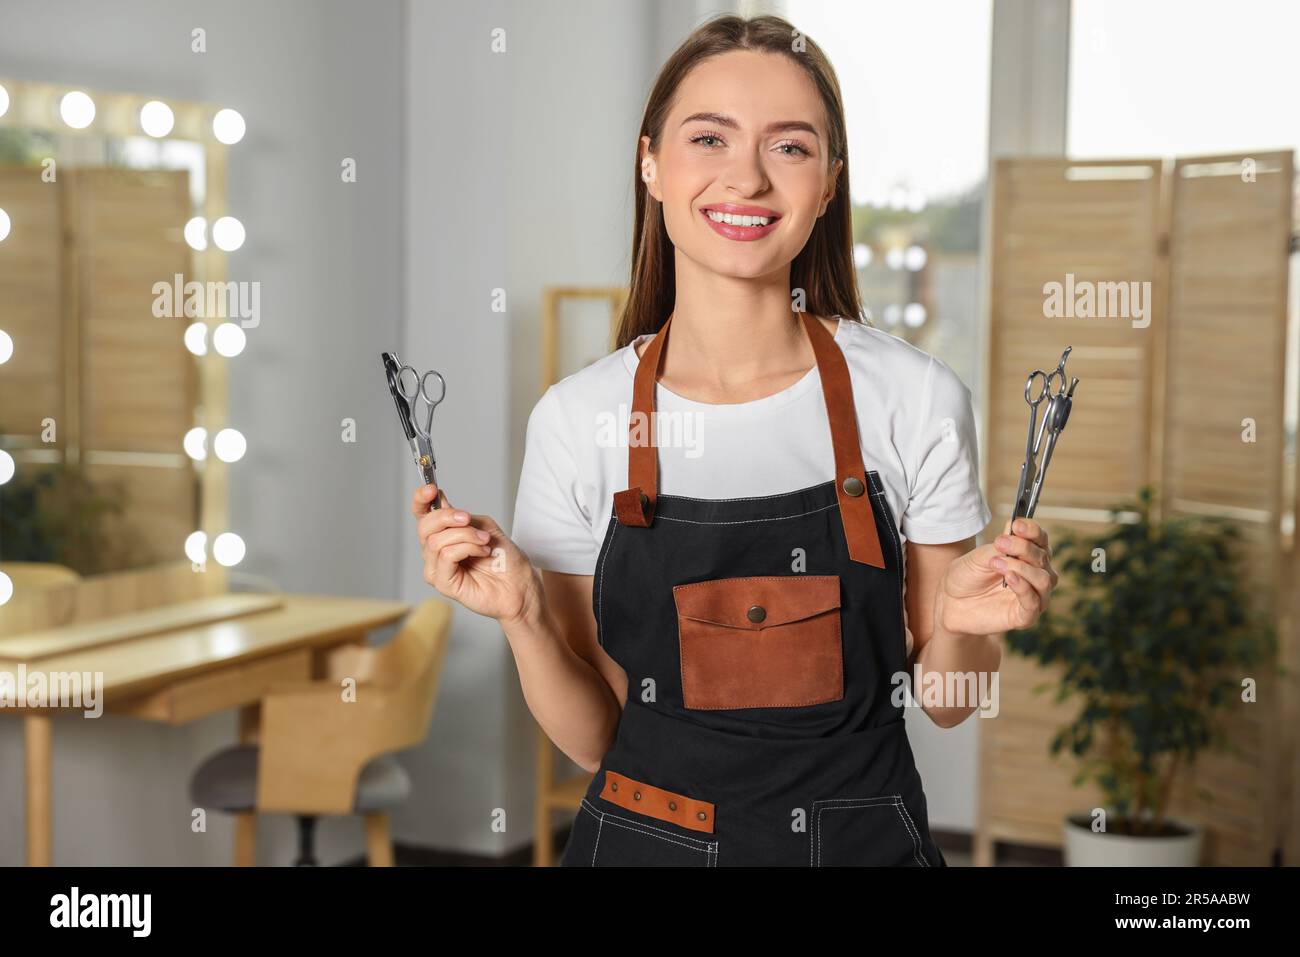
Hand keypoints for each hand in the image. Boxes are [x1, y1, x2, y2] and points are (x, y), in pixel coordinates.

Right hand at [411, 483, 542, 624]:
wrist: (519, 583)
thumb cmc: (504, 558)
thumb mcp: (483, 526)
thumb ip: (460, 516)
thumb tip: (439, 501)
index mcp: (444, 534)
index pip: (421, 515)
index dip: (421, 500)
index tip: (431, 489)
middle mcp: (436, 551)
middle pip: (424, 526)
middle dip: (446, 517)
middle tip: (467, 518)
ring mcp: (437, 568)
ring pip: (435, 541)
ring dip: (465, 536)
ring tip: (485, 541)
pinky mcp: (443, 583)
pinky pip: (445, 556)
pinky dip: (466, 549)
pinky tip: (482, 552)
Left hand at [935, 518, 1056, 635]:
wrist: (951, 602)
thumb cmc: (968, 576)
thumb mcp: (980, 556)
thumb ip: (1001, 545)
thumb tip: (1015, 525)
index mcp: (1027, 556)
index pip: (1040, 540)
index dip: (1032, 531)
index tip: (1016, 525)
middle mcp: (1036, 574)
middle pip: (1043, 557)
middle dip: (1022, 547)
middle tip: (1000, 543)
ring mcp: (1034, 596)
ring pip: (1045, 579)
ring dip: (1022, 567)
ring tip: (997, 563)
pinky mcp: (1026, 616)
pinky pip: (1034, 602)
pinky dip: (1023, 587)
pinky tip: (1009, 577)